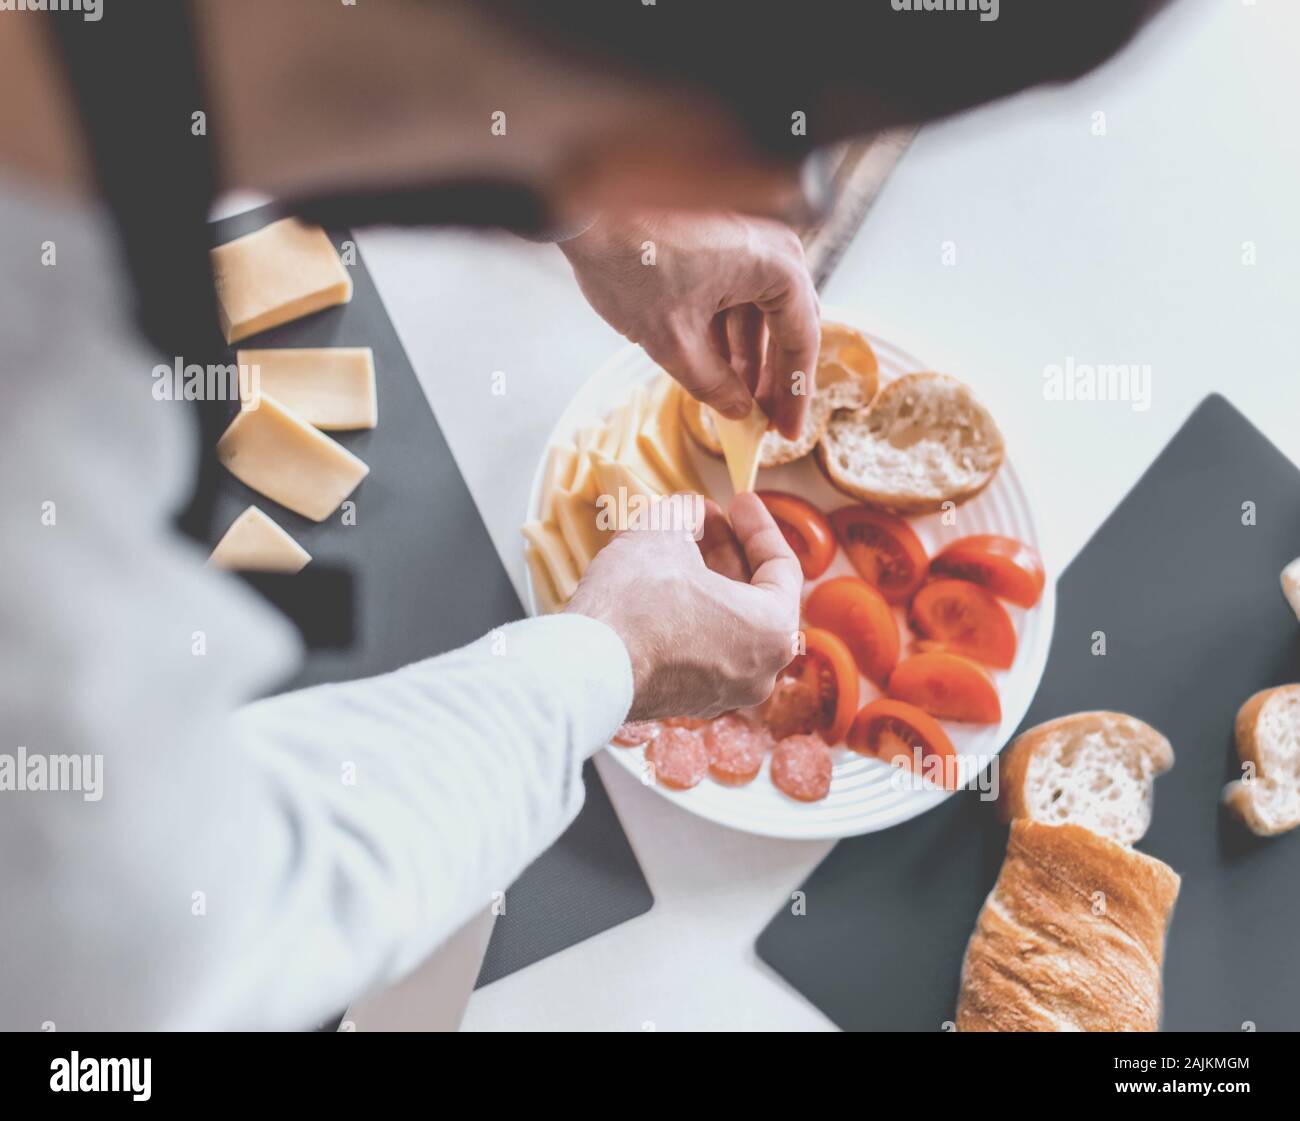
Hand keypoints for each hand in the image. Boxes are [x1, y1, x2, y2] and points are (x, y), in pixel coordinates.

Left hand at [561, 211, 819, 439]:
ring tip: (736, 400)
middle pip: (786, 325)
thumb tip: (738, 410)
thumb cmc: (630, 260)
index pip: (801, 341)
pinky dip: (728, 331)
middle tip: (765, 421)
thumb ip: (713, 384)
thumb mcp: (673, 341)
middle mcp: (772, 246)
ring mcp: (746, 239)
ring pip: (759, 311)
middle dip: (772, 377)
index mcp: (776, 266)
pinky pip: (736, 293)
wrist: (584, 208)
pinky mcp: (720, 239)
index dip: (793, 394)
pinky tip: (715, 365)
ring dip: (748, 356)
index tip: (786, 430)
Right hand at [565, 493, 801, 721]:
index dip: (758, 525)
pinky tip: (661, 582)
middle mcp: (759, 670)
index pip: (782, 566)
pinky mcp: (689, 700)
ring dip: (708, 578)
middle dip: (728, 549)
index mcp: (772, 630)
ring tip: (677, 542)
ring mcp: (724, 692)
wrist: (587, 670)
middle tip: (706, 516)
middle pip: (754, 595)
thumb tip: (688, 510)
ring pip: (727, 622)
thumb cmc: (634, 605)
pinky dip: (692, 613)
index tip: (740, 501)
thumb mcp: (663, 532)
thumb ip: (686, 512)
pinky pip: (703, 647)